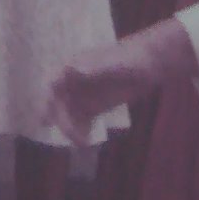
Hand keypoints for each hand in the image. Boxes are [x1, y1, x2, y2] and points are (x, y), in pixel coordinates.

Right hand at [46, 19, 195, 145]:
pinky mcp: (96, 104)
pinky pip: (82, 119)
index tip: (47, 118)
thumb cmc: (132, 56)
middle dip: (61, 120)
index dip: (46, 101)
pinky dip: (81, 130)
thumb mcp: (114, 62)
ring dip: (70, 128)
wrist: (152, 60)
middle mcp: (74, 81)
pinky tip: (87, 140)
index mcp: (74, 66)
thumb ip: (94, 67)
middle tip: (72, 136)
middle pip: (58, 103)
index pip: (52, 84)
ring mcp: (84, 93)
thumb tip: (73, 69)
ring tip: (81, 143)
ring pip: (68, 113)